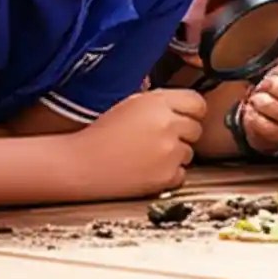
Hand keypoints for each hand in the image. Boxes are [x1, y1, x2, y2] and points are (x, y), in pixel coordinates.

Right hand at [69, 89, 206, 197]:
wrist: (79, 165)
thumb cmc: (100, 135)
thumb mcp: (131, 104)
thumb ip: (161, 103)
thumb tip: (185, 106)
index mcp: (157, 103)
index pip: (198, 103)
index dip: (192, 112)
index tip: (185, 119)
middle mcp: (167, 124)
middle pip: (196, 129)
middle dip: (182, 135)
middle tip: (158, 140)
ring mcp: (168, 151)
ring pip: (189, 153)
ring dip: (174, 156)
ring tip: (147, 156)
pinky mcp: (166, 175)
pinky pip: (182, 174)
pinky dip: (168, 175)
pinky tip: (147, 170)